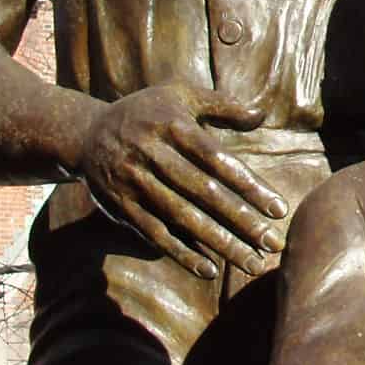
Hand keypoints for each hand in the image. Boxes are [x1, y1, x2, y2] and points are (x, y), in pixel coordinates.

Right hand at [75, 83, 288, 278]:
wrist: (84, 133)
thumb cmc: (147, 113)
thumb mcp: (180, 95)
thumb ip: (222, 105)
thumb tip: (261, 115)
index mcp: (173, 125)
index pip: (218, 161)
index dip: (250, 186)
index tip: (279, 209)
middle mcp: (152, 155)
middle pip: (205, 193)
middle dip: (243, 221)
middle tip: (274, 244)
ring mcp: (135, 183)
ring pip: (183, 218)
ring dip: (220, 244)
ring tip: (251, 263)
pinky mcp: (121, 207)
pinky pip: (156, 234)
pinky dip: (182, 254)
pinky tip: (210, 270)